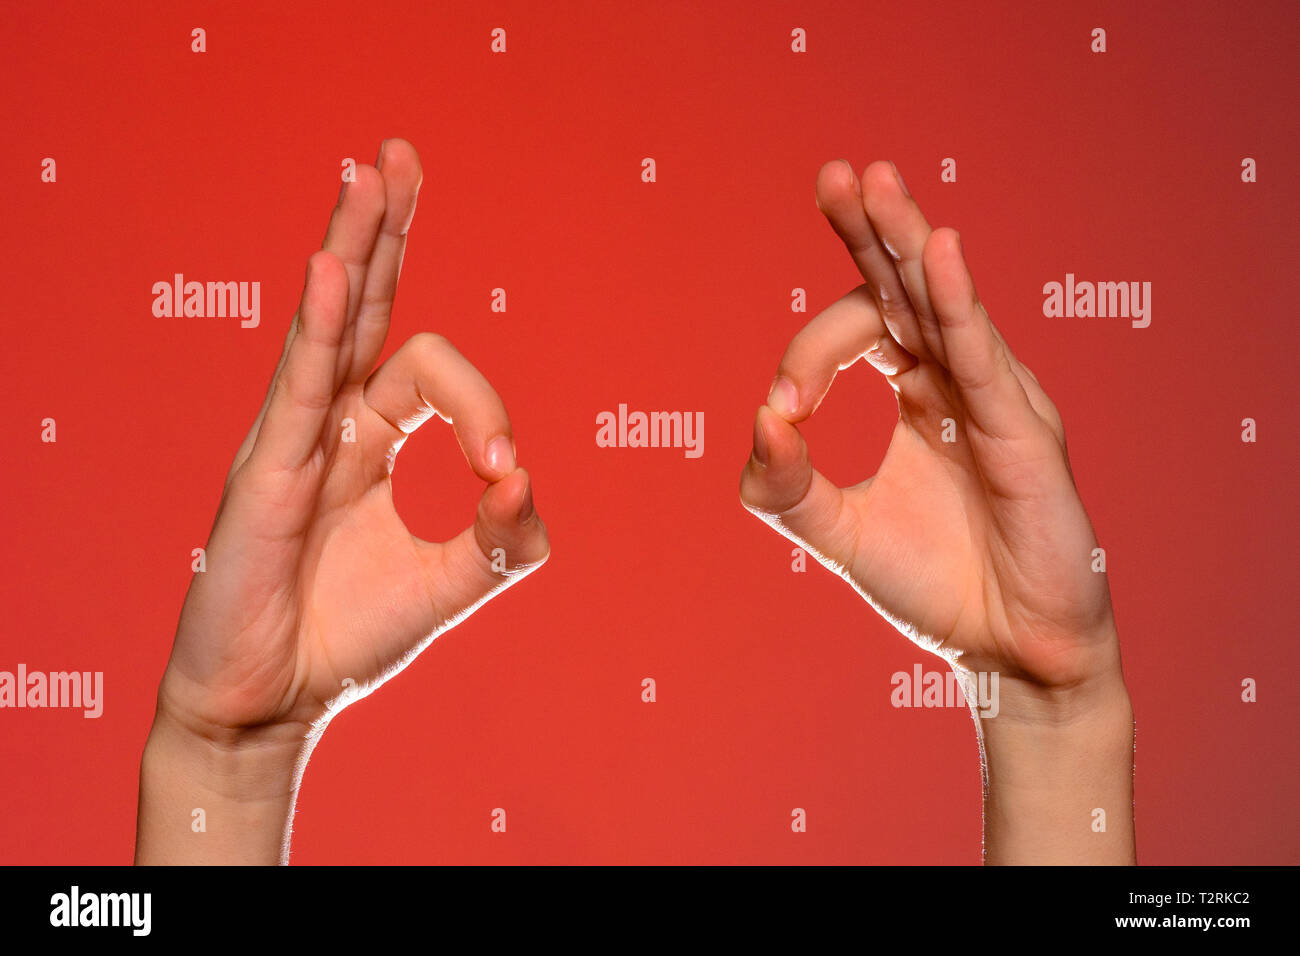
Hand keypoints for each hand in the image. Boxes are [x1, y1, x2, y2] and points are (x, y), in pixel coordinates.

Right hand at [152, 138, 548, 766]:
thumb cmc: (352, 632)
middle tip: (398, 154)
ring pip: (325, 322)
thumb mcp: (457, 579)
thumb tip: (527, 477)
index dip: (483, 405)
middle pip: (360, 303)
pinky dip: (316, 325)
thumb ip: (507, 533)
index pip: (429, 368)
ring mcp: (292, 438)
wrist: (274, 703)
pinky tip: (331, 267)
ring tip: (367, 171)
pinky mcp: (264, 472)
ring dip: (351, 245)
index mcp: (373, 435)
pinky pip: (296, 384)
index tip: (504, 467)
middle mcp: (330, 420)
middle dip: (384, 228)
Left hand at [741, 159, 1121, 710]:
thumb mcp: (838, 532)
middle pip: (908, 286)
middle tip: (838, 174)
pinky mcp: (1024, 433)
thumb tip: (757, 422)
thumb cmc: (936, 585)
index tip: (785, 407)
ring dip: (907, 242)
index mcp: (917, 390)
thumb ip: (785, 485)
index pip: (860, 328)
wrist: (1009, 653)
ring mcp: (995, 398)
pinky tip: (936, 254)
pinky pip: (984, 358)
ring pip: (946, 303)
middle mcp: (958, 380)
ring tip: (874, 182)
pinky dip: (959, 306)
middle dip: (871, 230)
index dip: (809, 354)